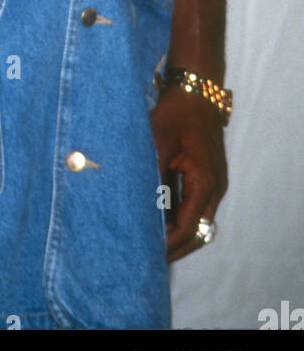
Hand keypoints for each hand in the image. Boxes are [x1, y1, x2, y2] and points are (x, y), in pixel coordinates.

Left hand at [150, 85, 226, 261]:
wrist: (196, 92)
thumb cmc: (175, 114)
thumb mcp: (158, 142)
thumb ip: (151, 174)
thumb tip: (138, 203)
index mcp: (204, 182)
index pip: (188, 227)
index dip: (168, 243)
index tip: (148, 253)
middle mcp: (214, 187)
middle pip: (198, 232)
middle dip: (176, 247)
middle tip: (150, 259)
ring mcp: (213, 182)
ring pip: (199, 221)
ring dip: (178, 234)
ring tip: (153, 245)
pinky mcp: (207, 176)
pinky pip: (196, 207)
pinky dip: (180, 218)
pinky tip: (159, 221)